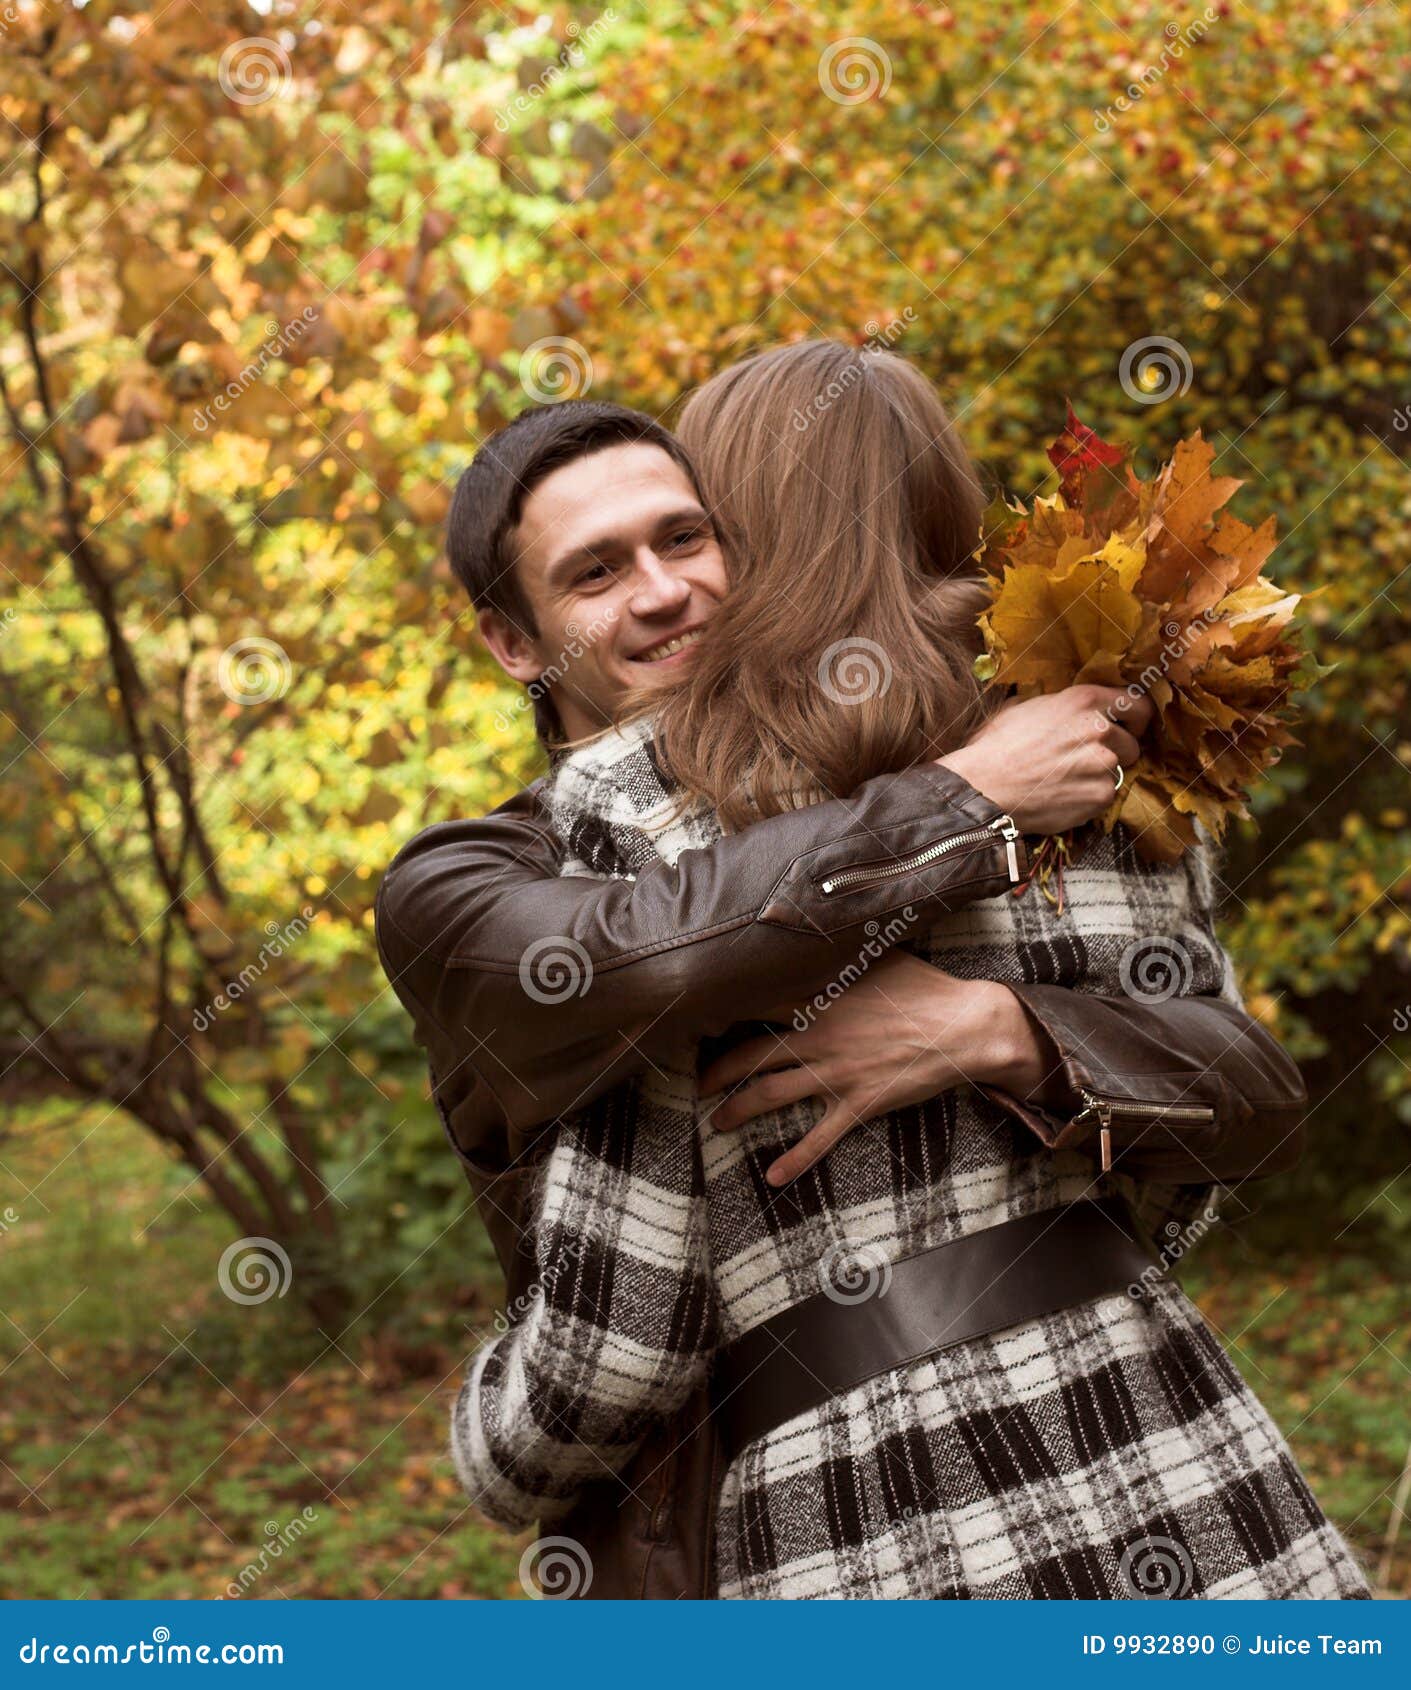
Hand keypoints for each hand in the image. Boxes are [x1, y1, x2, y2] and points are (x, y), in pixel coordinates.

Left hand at [699, 954, 1054, 1186]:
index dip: (725, 1013)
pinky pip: (818, 1138)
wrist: (966, 1026)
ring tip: (716, 1122)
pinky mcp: (859, 1104)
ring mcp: (836, 1073)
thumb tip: (823, 931)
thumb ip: (844, 952)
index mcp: (819, 998)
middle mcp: (819, 1036)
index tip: (702, 1020)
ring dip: (739, 1111)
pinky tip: (772, 1177)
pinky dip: (794, 1160)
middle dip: (718, 1072)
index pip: (757, 1004)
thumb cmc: (926, 988)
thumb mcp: (879, 957)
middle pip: (752, 1056)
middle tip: (696, 1082)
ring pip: (771, 1095)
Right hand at [938, 685, 1151, 834]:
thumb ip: (1060, 704)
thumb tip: (1071, 707)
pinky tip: (1062, 796)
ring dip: (1099, 777)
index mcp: (1084, 700)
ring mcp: (1104, 765)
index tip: (1127, 729)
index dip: (1134, 720)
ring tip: (1066, 779)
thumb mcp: (1024, 706)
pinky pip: (1105, 796)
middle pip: (1131, 744)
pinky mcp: (1100, 796)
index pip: (1138, 705)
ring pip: (1117, 772)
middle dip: (1115, 752)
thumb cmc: (996, 746)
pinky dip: (1089, 798)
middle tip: (1086, 760)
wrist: (983, 787)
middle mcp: (1101, 730)